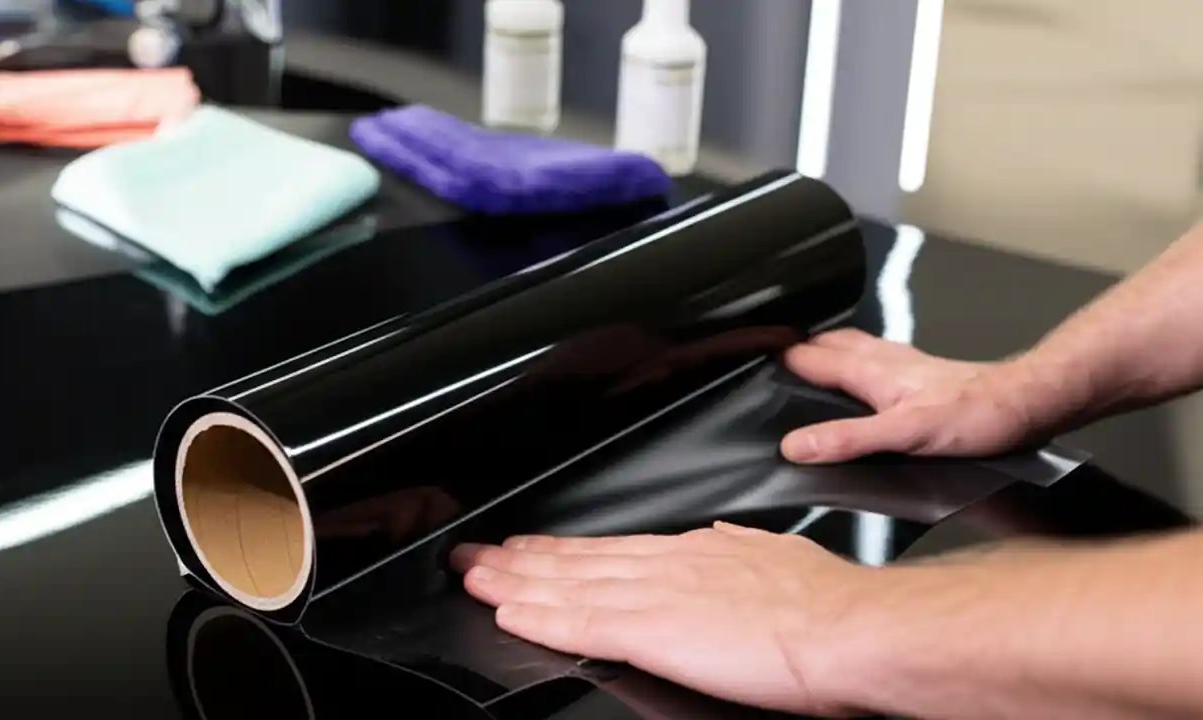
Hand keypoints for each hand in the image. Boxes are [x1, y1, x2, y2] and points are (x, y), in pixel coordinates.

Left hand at [449, 522, 872, 715]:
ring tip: (473, 576)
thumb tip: (717, 541)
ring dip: (513, 581)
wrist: (846, 625)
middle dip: (520, 559)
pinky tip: (507, 613)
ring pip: (565, 584)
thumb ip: (736, 550)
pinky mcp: (651, 630)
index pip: (612, 551)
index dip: (564, 550)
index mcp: (694, 554)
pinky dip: (538, 616)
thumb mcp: (773, 555)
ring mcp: (654, 595)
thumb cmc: (823, 600)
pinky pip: (579, 623)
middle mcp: (664, 566)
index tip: (530, 547)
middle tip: (474, 554)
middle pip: (576, 561)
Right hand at [779, 329, 1064, 463]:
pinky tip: (861, 374)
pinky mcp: (921, 374)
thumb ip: (848, 439)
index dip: (776, 354)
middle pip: (826, 343)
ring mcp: (903, 364)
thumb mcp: (904, 435)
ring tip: (804, 354)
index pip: (808, 354)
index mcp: (870, 371)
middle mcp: (884, 360)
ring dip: (825, 348)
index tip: (745, 351)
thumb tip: (796, 446)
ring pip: (851, 346)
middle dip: (795, 344)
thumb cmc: (977, 417)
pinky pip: (875, 357)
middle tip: (767, 350)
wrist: (1027, 404)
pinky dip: (854, 360)